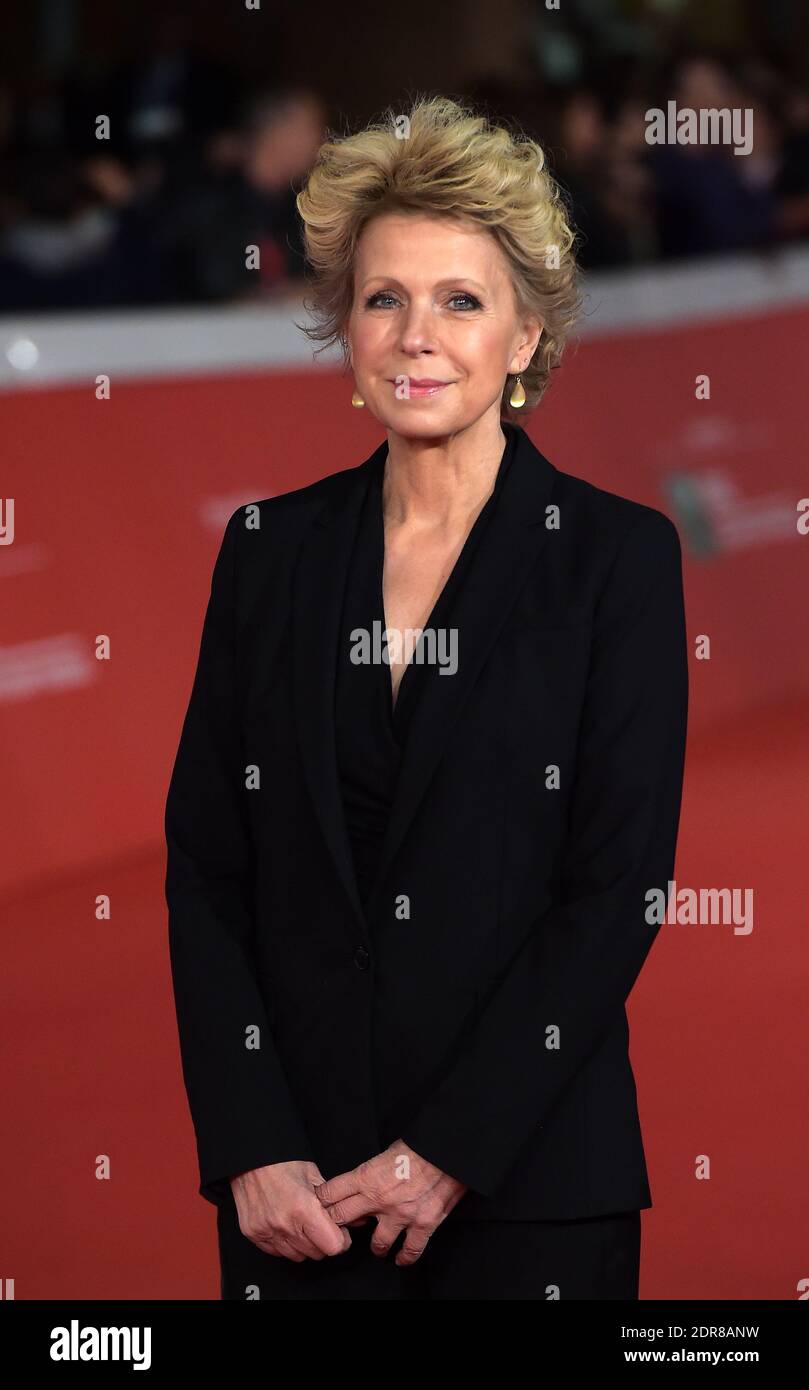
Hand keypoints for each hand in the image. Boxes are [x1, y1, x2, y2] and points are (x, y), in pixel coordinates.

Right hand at [229, 1159, 352, 1261]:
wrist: (251, 1157)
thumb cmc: (283, 1162)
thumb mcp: (314, 1175)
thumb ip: (333, 1201)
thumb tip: (354, 1220)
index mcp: (303, 1208)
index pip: (333, 1246)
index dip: (341, 1240)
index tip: (339, 1232)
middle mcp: (284, 1224)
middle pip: (316, 1253)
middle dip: (323, 1241)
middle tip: (320, 1224)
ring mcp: (266, 1231)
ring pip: (297, 1256)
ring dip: (303, 1244)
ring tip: (300, 1223)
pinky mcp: (253, 1234)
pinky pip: (276, 1252)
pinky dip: (284, 1243)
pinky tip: (285, 1225)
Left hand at [313, 1139, 468, 1265]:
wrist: (448, 1148)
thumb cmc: (419, 1145)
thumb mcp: (385, 1153)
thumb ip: (372, 1172)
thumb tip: (362, 1184)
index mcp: (367, 1176)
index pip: (331, 1194)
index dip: (322, 1202)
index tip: (320, 1207)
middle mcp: (379, 1199)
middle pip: (344, 1219)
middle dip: (338, 1225)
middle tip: (338, 1230)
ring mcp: (402, 1214)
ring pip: (377, 1244)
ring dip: (376, 1247)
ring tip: (377, 1248)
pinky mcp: (424, 1224)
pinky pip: (411, 1250)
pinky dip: (405, 1257)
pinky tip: (400, 1259)